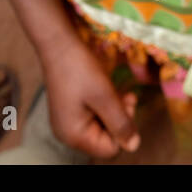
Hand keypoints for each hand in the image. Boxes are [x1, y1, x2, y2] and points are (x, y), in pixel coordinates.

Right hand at [41, 34, 140, 158]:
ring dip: (115, 111)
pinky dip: (105, 106)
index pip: (110, 149)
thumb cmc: (79, 69)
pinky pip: (94, 116)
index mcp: (73, 135)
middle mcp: (68, 133)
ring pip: (102, 126)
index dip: (123, 130)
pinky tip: (110, 91)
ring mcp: (68, 121)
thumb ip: (120, 123)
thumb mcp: (105, 96)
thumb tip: (134, 146)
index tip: (126, 106)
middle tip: (127, 98)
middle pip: (105, 139)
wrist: (58, 43)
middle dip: (120, 120)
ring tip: (121, 92)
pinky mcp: (71, 109)